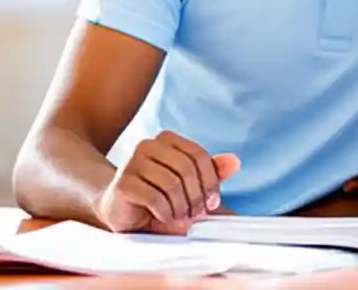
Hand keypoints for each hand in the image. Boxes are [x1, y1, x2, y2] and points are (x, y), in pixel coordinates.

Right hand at [93, 130, 239, 234]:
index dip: (210, 180)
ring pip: (172, 183)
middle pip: (186, 168)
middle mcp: (147, 145)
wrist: (122, 211)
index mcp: (166, 139)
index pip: (198, 155)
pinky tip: (164, 217)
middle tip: (197, 213)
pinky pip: (154, 197)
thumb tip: (235, 161)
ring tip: (180, 216)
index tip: (213, 201)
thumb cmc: (159, 197)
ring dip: (181, 206)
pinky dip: (166, 212)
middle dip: (197, 195)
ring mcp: (131, 163)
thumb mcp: (190, 185)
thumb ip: (211, 172)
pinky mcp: (122, 183)